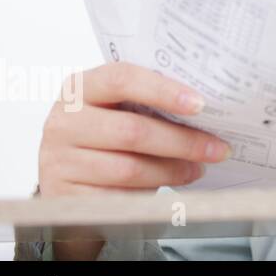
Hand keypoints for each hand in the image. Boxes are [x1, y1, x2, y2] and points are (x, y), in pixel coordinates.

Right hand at [37, 62, 230, 258]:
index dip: (164, 91)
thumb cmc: (106, 132)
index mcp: (80, 87)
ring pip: (129, 169)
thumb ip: (150, 101)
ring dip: (173, 170)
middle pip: (132, 130)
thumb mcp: (119, 107)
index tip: (200, 104)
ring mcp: (59, 161)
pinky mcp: (64, 196)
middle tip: (217, 148)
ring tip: (198, 168)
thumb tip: (207, 108)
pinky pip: (117, 197)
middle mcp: (63, 121)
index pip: (122, 78)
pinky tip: (170, 186)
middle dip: (183, 141)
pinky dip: (151, 193)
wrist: (67, 173)